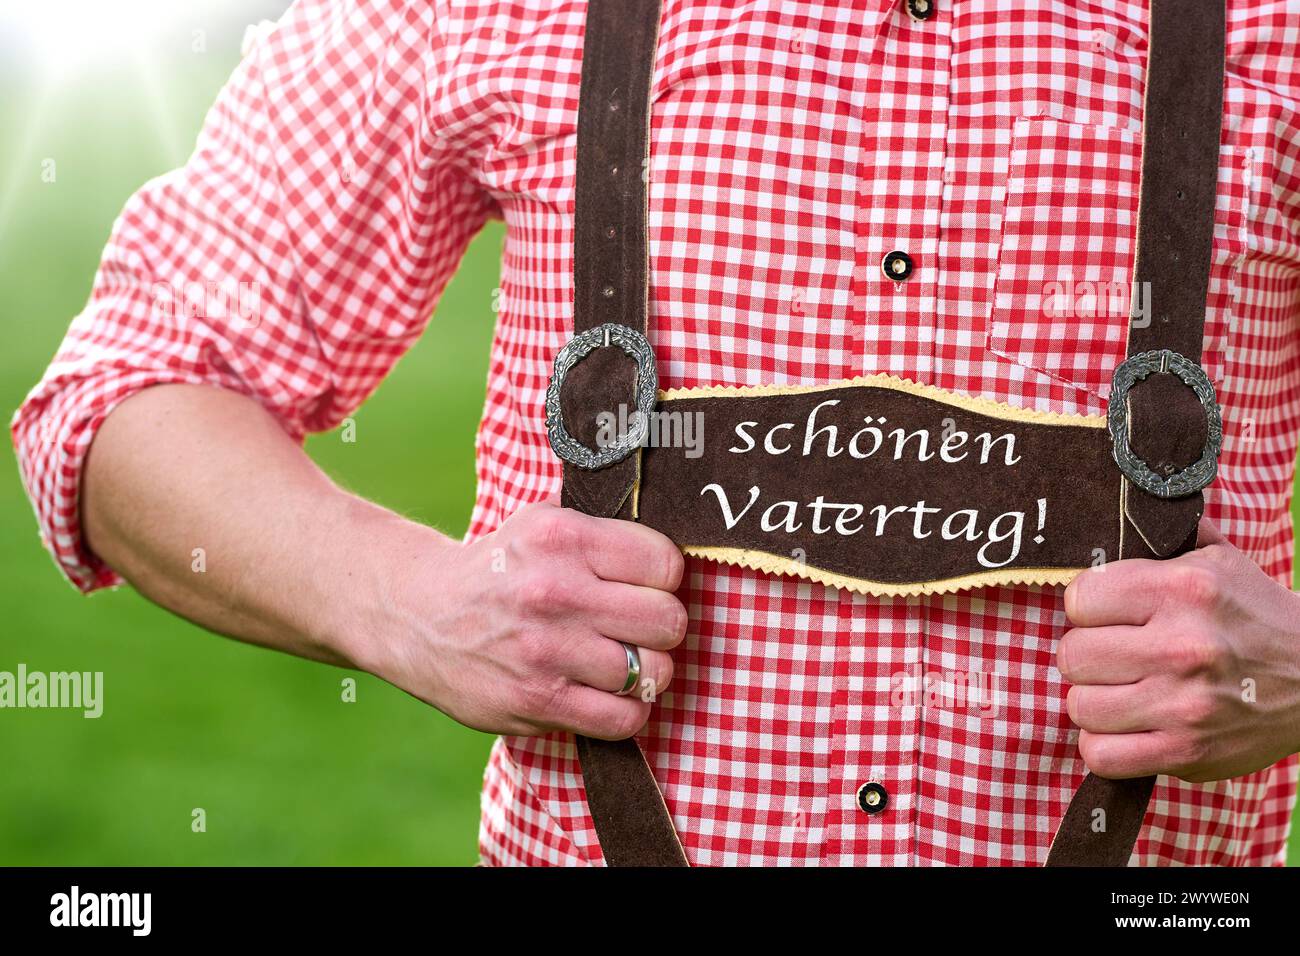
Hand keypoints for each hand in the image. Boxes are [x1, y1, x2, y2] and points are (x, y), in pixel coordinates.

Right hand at [363, 495, 687, 739]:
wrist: (418, 615)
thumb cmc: (499, 566)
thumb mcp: (541, 520)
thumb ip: (603, 522)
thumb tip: (670, 530)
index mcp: (563, 538)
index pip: (665, 563)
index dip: (664, 577)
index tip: (646, 584)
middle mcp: (556, 593)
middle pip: (668, 620)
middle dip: (662, 625)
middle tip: (639, 626)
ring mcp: (546, 652)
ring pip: (652, 673)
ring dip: (647, 671)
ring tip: (625, 660)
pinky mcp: (537, 702)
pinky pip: (622, 718)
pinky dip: (628, 711)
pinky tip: (610, 694)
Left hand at [1058, 518, 1299, 781]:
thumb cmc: (1256, 616)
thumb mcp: (1218, 559)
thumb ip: (1162, 537)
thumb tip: (1113, 507)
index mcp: (1182, 589)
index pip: (1079, 598)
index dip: (1087, 608)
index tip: (1107, 615)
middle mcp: (1182, 646)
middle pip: (1072, 655)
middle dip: (1088, 655)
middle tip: (1116, 656)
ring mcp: (1184, 704)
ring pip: (1080, 706)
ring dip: (1095, 701)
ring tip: (1124, 692)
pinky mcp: (1187, 751)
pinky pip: (1101, 755)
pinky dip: (1105, 745)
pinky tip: (1128, 728)